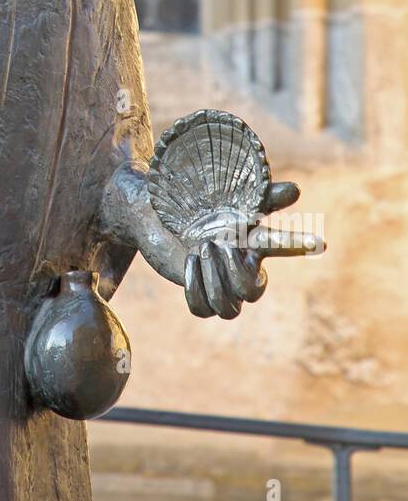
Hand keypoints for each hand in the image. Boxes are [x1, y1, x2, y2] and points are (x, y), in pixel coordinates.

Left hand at [182, 182, 320, 318]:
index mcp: (256, 246)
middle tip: (213, 243)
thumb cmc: (212, 217)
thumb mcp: (233, 202)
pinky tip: (190, 262)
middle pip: (252, 293)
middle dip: (232, 271)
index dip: (299, 245)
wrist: (178, 232)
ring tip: (197, 251)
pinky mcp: (202, 301)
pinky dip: (194, 288)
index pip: (282, 247)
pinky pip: (201, 310)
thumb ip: (262, 196)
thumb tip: (295, 190)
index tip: (321, 242)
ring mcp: (225, 291)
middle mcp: (245, 274)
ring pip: (227, 308)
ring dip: (211, 279)